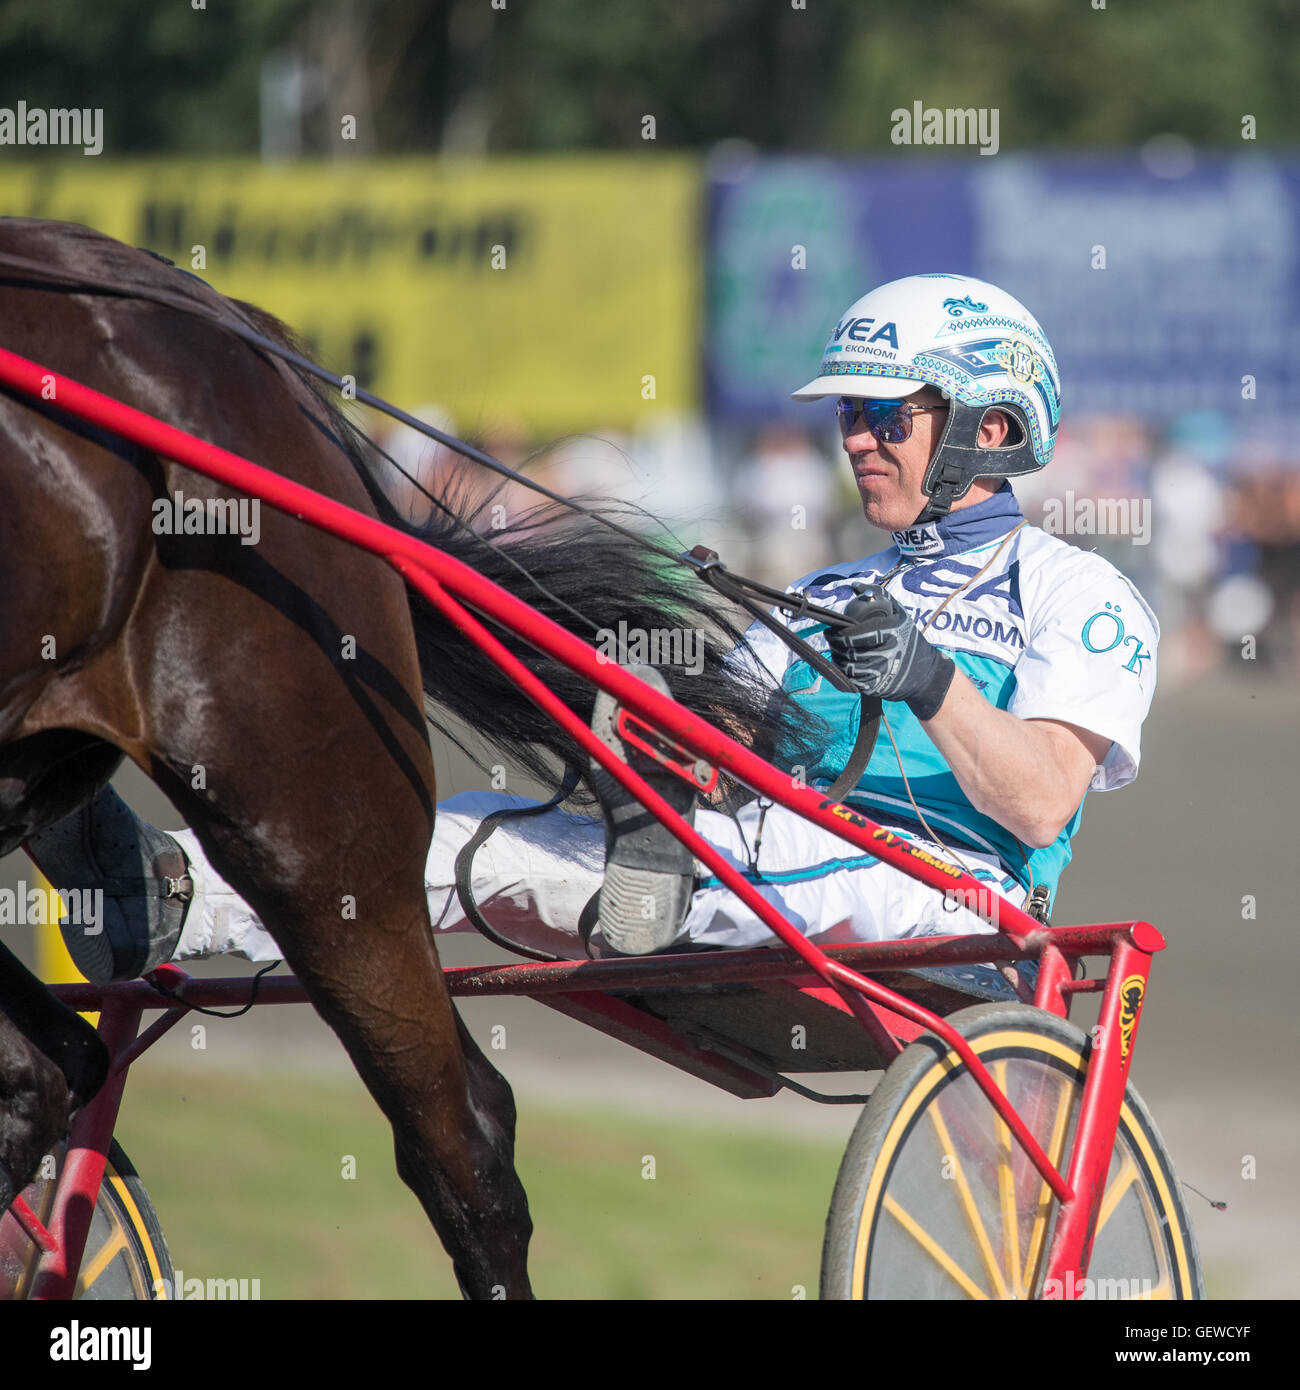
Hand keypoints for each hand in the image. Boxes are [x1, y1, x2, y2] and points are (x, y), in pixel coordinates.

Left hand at [826, 584, 955, 720]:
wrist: (925, 673)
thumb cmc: (909, 638)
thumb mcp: (900, 614)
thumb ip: (879, 596)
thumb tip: (855, 586)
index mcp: (889, 632)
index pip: (853, 634)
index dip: (838, 634)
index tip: (831, 631)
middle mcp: (885, 652)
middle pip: (847, 650)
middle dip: (836, 645)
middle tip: (832, 640)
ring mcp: (880, 671)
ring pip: (847, 666)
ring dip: (839, 659)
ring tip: (838, 651)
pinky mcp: (877, 686)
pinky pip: (853, 680)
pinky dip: (846, 673)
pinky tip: (846, 665)